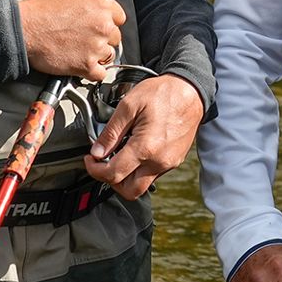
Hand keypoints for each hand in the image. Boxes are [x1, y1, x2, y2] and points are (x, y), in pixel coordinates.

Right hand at [21, 0, 126, 81]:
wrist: (23, 29)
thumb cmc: (40, 9)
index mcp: (101, 5)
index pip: (120, 17)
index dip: (109, 21)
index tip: (99, 25)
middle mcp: (103, 25)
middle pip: (115, 37)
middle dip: (104, 39)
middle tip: (87, 39)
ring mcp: (96, 47)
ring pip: (109, 55)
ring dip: (99, 55)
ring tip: (83, 52)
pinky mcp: (86, 65)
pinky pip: (101, 74)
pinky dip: (94, 72)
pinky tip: (84, 66)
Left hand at [83, 74, 203, 198]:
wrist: (190, 91)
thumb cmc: (163, 93)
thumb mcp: (129, 105)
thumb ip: (111, 132)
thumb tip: (98, 151)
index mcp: (146, 148)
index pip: (113, 174)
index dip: (95, 170)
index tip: (91, 159)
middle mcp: (159, 161)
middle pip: (129, 191)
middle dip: (110, 181)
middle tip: (102, 164)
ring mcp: (169, 163)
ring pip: (141, 185)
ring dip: (126, 177)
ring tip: (119, 155)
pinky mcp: (174, 160)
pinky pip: (153, 174)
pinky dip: (139, 169)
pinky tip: (135, 150)